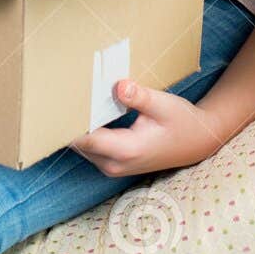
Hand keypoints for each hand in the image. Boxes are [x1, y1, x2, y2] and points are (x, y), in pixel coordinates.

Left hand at [68, 78, 229, 176]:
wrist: (196, 143)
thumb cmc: (182, 122)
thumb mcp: (164, 105)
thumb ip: (140, 97)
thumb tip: (118, 86)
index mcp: (125, 150)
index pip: (84, 138)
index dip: (68, 121)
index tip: (58, 100)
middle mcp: (114, 164)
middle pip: (78, 143)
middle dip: (69, 120)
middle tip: (61, 91)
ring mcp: (112, 167)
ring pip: (82, 146)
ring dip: (77, 125)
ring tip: (71, 98)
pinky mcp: (113, 164)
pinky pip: (90, 148)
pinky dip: (86, 130)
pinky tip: (85, 109)